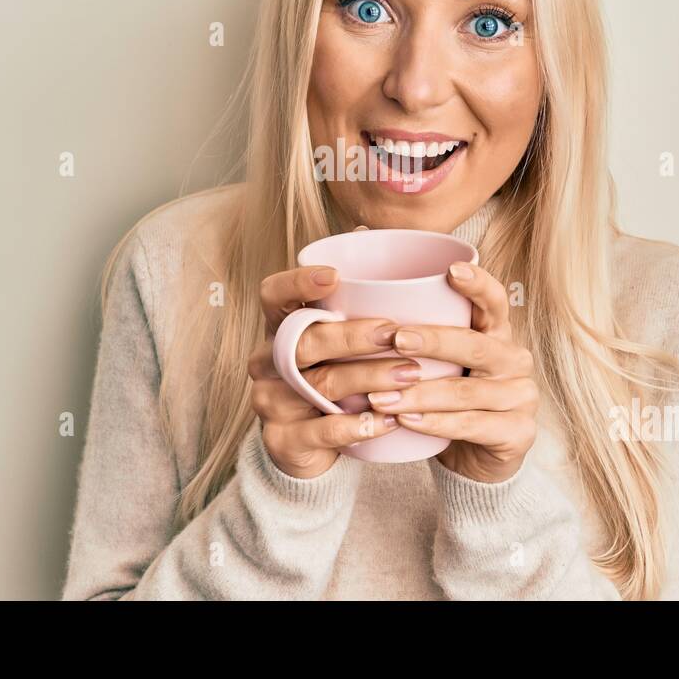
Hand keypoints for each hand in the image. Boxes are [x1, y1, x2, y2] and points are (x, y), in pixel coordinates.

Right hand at [247, 264, 416, 478]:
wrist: (308, 446)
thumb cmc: (332, 376)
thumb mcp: (335, 337)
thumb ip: (349, 294)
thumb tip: (366, 232)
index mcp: (278, 328)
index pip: (273, 296)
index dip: (298, 283)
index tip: (334, 277)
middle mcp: (266, 361)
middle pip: (305, 342)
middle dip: (354, 336)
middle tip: (397, 333)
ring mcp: (270, 401)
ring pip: (319, 386)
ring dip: (369, 378)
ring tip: (411, 374)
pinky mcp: (282, 440)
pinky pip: (321, 431)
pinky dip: (358, 426)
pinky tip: (390, 419)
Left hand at [366, 262, 537, 482]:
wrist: (474, 458)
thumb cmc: (446, 395)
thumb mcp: (434, 357)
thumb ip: (411, 315)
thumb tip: (364, 236)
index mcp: (497, 333)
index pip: (495, 301)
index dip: (477, 284)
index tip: (451, 271)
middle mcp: (514, 360)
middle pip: (476, 346)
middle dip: (434, 341)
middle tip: (396, 338)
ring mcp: (521, 398)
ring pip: (466, 392)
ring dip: (420, 393)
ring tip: (380, 395)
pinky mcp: (518, 434)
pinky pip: (471, 426)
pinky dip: (435, 424)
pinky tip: (406, 421)